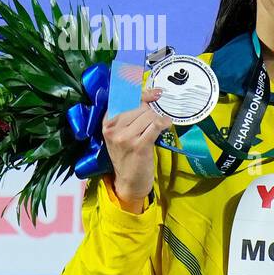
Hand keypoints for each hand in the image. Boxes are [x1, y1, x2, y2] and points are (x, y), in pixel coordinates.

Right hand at [103, 87, 171, 213]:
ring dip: (159, 119)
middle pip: (140, 107)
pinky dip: (164, 124)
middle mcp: (113, 128)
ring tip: (159, 127)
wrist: (129, 181)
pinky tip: (166, 125)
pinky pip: (156, 126)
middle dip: (152, 112)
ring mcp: (124, 137)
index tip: (156, 93)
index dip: (143, 94)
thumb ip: (130, 116)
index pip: (124, 99)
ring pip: (149, 116)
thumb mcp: (122, 134)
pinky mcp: (138, 146)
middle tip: (157, 120)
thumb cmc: (128, 156)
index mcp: (107, 122)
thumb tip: (152, 96)